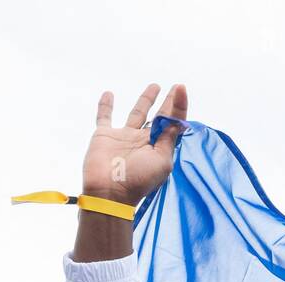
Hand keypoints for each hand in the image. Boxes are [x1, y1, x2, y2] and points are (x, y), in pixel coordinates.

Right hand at [82, 84, 188, 206]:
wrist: (110, 192)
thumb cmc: (139, 180)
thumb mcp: (162, 160)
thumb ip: (169, 139)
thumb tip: (178, 119)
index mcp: (158, 147)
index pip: (172, 123)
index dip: (178, 106)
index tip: (181, 88)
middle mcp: (143, 140)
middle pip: (159, 116)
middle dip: (168, 103)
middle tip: (176, 88)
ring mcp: (124, 136)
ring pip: (137, 113)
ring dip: (145, 100)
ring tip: (155, 86)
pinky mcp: (105, 135)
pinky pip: (104, 117)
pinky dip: (105, 106)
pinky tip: (109, 94)